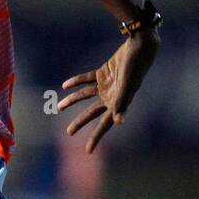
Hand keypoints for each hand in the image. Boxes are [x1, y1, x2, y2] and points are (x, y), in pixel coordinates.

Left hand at [58, 25, 159, 152]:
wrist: (139, 47)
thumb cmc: (135, 67)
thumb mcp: (128, 86)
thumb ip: (122, 103)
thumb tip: (118, 122)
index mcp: (117, 103)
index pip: (105, 124)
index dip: (96, 137)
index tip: (88, 150)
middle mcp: (112, 96)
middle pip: (92, 113)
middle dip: (80, 122)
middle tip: (69, 132)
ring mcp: (106, 84)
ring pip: (85, 95)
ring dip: (72, 100)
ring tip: (59, 107)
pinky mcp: (103, 72)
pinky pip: (86, 79)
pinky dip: (76, 82)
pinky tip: (65, 85)